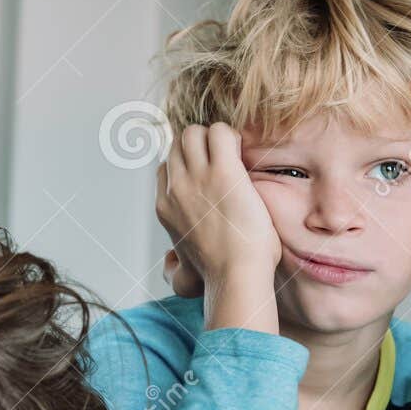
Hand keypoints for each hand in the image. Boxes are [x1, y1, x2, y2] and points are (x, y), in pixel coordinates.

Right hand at [156, 123, 279, 332]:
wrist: (235, 277)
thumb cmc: (219, 276)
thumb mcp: (184, 273)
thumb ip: (173, 268)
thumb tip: (169, 262)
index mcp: (165, 207)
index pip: (166, 167)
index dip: (187, 164)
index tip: (208, 173)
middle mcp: (175, 189)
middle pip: (177, 144)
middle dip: (200, 145)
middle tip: (225, 158)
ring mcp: (196, 178)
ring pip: (194, 133)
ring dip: (214, 137)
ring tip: (235, 154)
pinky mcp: (223, 172)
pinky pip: (219, 132)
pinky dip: (231, 136)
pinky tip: (244, 153)